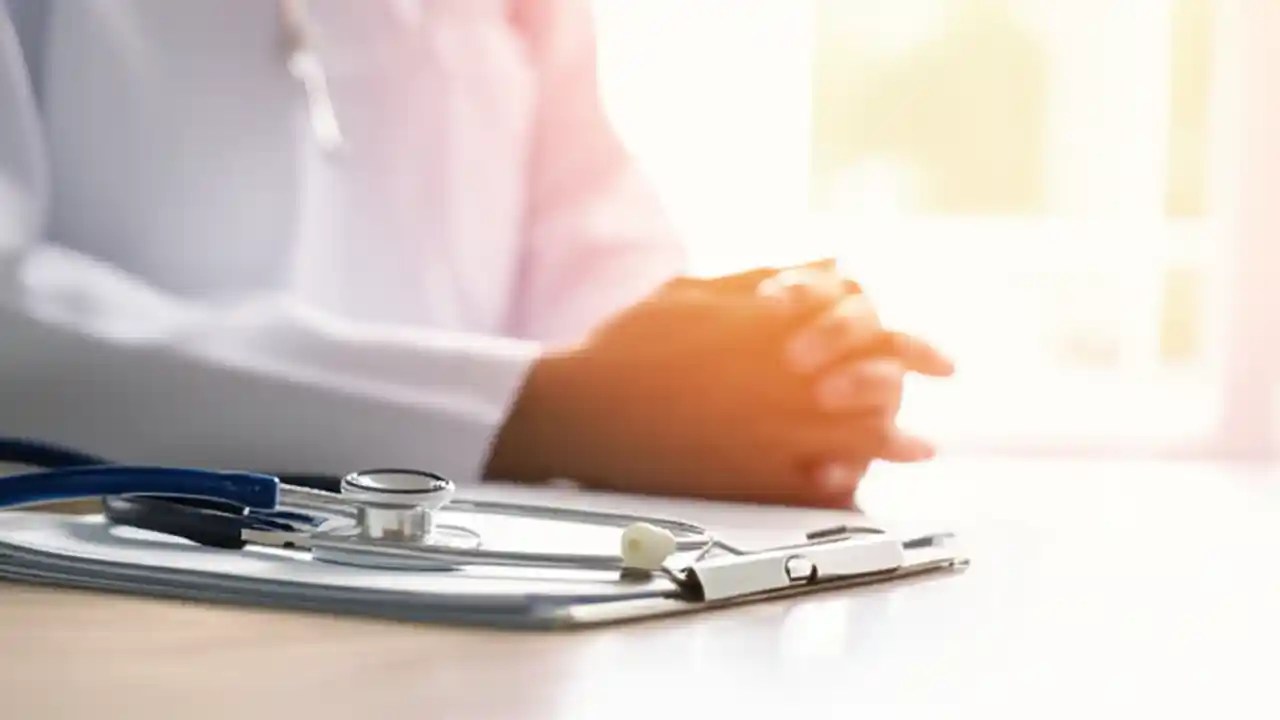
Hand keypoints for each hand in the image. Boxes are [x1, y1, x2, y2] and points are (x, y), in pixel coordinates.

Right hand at [485, 268, 949, 506]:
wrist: (585, 408)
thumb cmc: (631, 343)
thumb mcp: (695, 292)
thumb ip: (765, 278)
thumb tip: (829, 264)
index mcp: (772, 325)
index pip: (862, 323)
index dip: (903, 334)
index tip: (926, 348)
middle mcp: (784, 374)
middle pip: (874, 373)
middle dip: (911, 371)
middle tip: (938, 376)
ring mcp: (773, 427)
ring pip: (859, 432)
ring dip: (895, 437)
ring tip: (922, 445)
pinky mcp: (754, 474)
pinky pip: (818, 484)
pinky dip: (846, 481)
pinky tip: (860, 483)